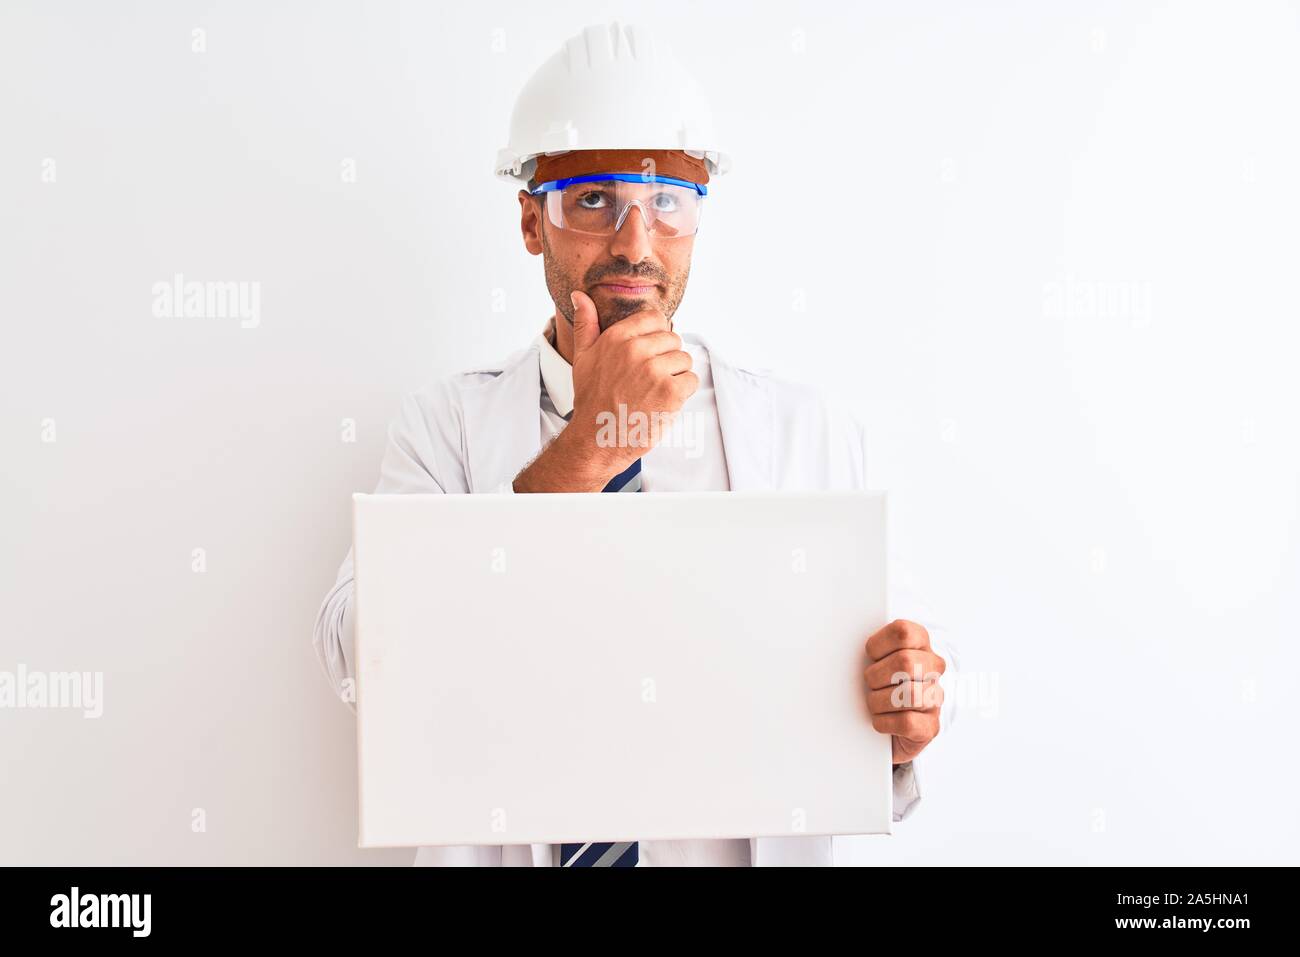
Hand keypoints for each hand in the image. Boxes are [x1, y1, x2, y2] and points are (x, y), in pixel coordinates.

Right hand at [513, 290, 697, 491]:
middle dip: (667, 358)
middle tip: (650, 380)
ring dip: (676, 375)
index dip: (657, 336)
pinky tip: (663, 402)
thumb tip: (580, 295)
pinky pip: (691, 380)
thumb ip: (586, 324)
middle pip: (673, 339)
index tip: (649, 354)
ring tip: (655, 391)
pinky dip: (683, 393)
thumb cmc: (591, 400)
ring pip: (684, 359)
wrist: (597, 439)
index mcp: (617, 337)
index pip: (656, 318)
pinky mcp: (670, 392)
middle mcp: (636, 350)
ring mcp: (654, 371)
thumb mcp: (583, 357)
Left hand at [863, 619, 944, 763]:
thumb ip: (870, 647)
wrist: (886, 721)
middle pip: (905, 663)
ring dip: (879, 701)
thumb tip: (841, 644)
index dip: (878, 645)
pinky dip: (884, 722)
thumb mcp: (874, 657)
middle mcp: (933, 668)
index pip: (903, 632)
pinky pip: (907, 722)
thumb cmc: (877, 682)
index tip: (869, 656)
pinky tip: (879, 719)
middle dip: (876, 676)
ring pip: (909, 694)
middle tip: (869, 683)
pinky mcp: (931, 726)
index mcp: (920, 643)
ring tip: (874, 702)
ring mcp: (935, 697)